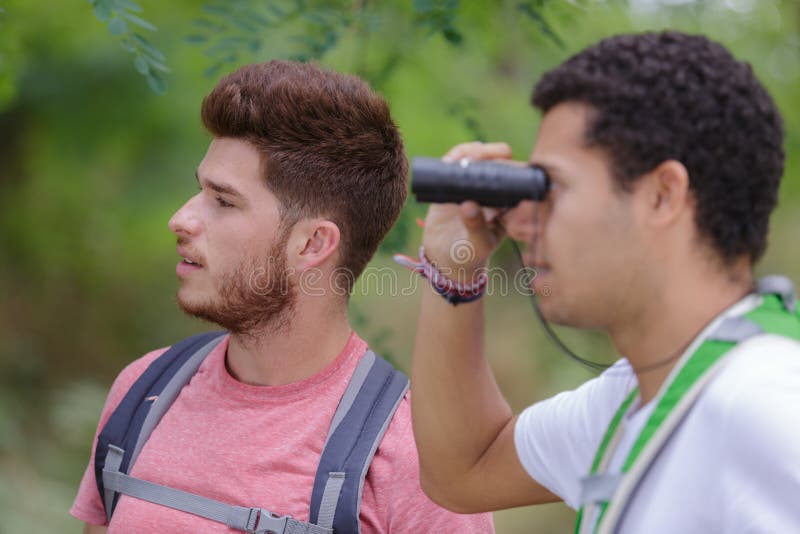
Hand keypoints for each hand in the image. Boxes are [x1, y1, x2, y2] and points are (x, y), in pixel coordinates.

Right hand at [421, 142, 516, 279]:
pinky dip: (452, 158)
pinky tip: (449, 161)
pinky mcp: (452, 183)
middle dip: (488, 153)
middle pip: (497, 159)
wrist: (446, 259)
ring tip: (461, 158)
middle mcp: (492, 190)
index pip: (514, 176)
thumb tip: (469, 205)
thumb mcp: (477, 244)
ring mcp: (472, 185)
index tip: (497, 167)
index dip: (508, 167)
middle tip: (476, 158)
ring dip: (470, 151)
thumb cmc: (470, 254)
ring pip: (475, 156)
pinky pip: (454, 163)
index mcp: (507, 202)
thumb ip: (476, 227)